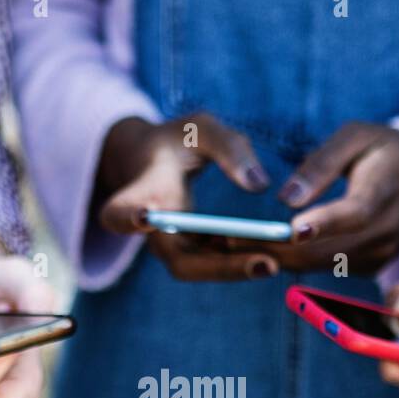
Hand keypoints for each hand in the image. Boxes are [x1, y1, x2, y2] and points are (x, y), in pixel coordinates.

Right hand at [95, 114, 281, 280]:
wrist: (158, 160)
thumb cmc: (177, 141)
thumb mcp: (200, 128)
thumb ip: (229, 148)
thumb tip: (259, 185)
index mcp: (140, 193)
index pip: (120, 213)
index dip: (128, 217)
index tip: (144, 217)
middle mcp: (152, 232)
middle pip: (179, 262)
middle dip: (221, 267)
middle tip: (265, 263)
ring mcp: (174, 246)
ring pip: (201, 269)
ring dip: (238, 269)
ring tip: (276, 262)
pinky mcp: (194, 252)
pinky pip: (218, 263)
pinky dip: (244, 259)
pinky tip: (277, 254)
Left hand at [233, 122, 398, 275]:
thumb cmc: (385, 151)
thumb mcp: (357, 137)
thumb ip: (322, 164)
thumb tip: (285, 198)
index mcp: (385, 190)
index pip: (356, 212)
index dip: (325, 222)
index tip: (292, 228)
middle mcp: (386, 231)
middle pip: (327, 249)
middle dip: (275, 246)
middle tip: (228, 238)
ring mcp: (379, 255)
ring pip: (319, 264)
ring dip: (275, 257)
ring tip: (230, 245)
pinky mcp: (368, 267)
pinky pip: (324, 268)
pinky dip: (292, 260)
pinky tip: (260, 248)